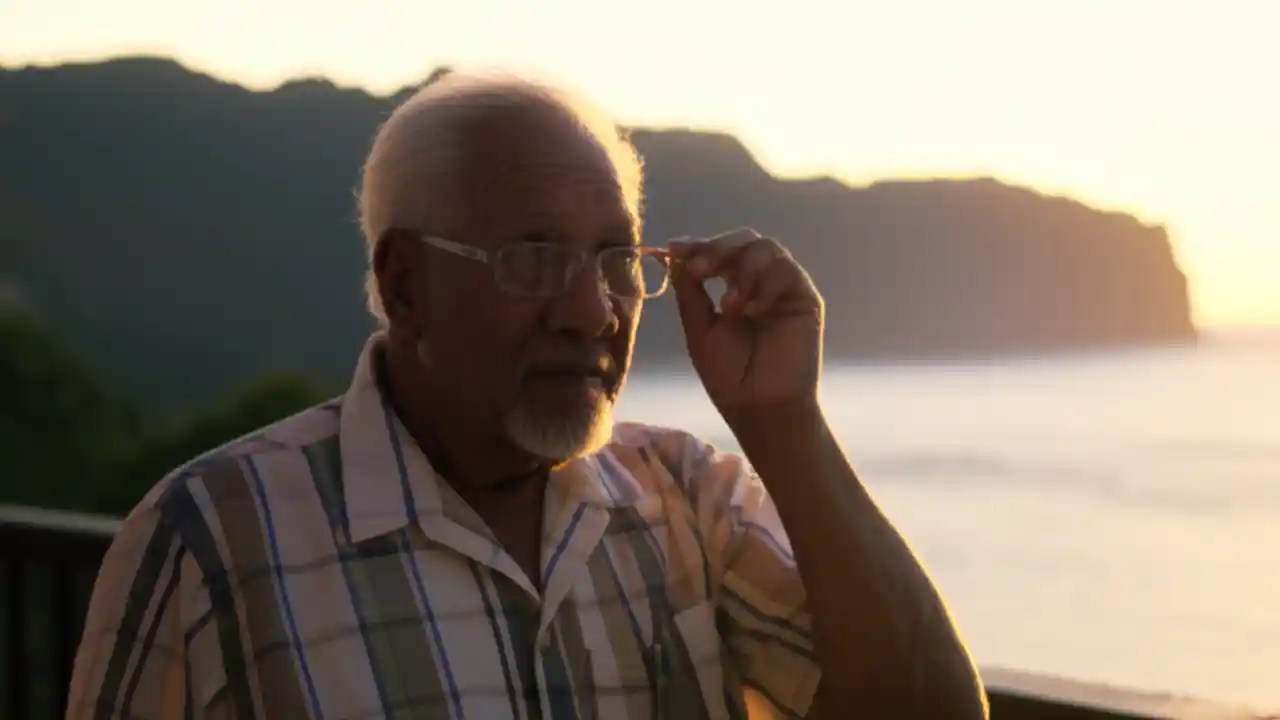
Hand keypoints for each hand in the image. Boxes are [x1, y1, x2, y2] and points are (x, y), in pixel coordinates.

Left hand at [668, 228, 823, 415]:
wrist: (759, 407)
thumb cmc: (729, 375)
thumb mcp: (699, 329)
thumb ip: (690, 292)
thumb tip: (675, 254)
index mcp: (734, 285)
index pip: (720, 251)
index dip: (698, 244)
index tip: (674, 248)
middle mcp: (760, 281)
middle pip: (744, 240)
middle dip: (718, 249)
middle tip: (700, 271)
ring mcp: (783, 288)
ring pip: (765, 248)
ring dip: (741, 272)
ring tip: (729, 307)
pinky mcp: (805, 298)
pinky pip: (785, 271)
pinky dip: (763, 286)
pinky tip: (752, 312)